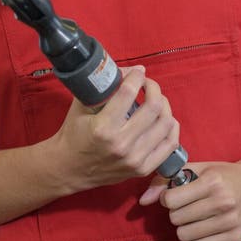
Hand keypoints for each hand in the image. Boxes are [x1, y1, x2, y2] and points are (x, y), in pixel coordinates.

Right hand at [54, 66, 179, 192]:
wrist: (68, 170)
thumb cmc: (73, 134)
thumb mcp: (82, 106)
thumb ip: (104, 86)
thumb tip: (131, 70)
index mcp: (103, 128)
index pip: (128, 93)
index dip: (137, 76)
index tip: (137, 72)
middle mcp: (122, 144)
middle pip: (153, 107)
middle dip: (153, 87)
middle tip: (146, 84)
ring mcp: (135, 159)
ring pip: (165, 124)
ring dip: (164, 105)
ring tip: (155, 99)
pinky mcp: (142, 169)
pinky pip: (170, 144)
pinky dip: (171, 127)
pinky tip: (165, 118)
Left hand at [139, 159, 240, 240]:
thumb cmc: (224, 175)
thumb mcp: (199, 168)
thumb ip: (167, 179)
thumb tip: (142, 200)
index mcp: (212, 181)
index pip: (171, 200)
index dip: (167, 198)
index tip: (174, 196)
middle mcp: (223, 202)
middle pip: (176, 219)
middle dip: (175, 213)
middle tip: (185, 207)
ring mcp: (230, 222)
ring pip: (185, 236)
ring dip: (183, 228)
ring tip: (192, 218)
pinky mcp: (235, 239)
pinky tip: (199, 230)